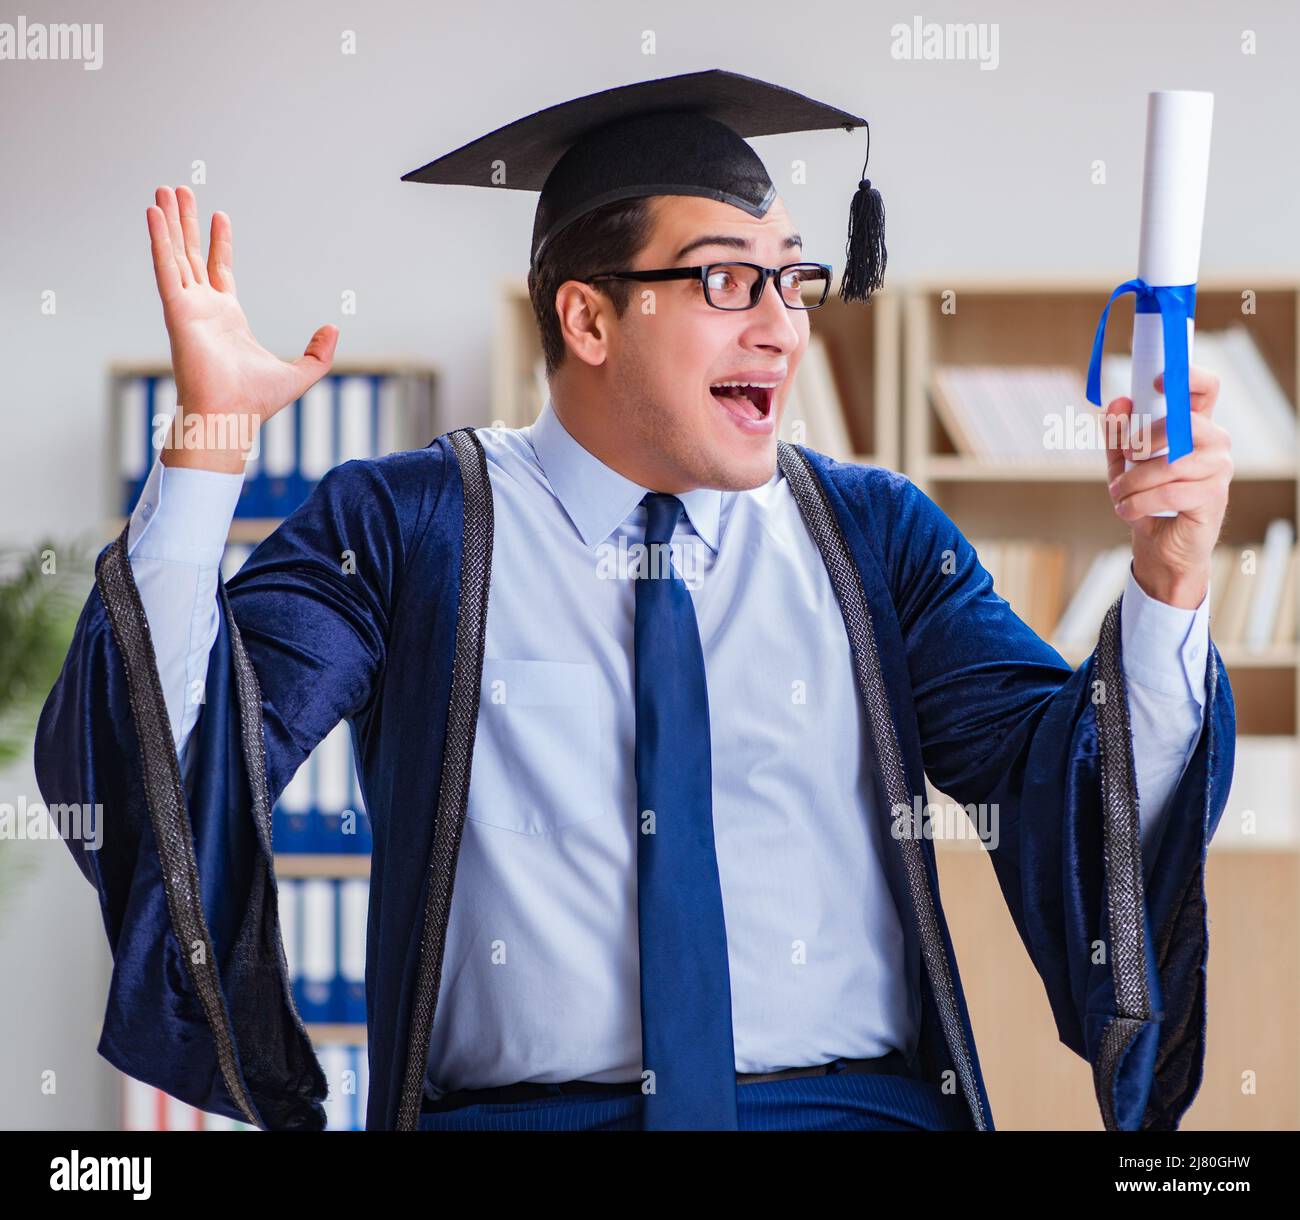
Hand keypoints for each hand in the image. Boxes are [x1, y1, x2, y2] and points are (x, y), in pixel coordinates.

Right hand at [147, 185, 337, 471]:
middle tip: (180, 190)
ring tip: (164, 190)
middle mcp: (203, 309)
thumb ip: (319, 352)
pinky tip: (153, 214)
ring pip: (174, 254)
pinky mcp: (176, 311)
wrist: (231, 418)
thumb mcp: (301, 373)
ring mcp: (187, 307)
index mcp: (228, 318)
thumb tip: (334, 327)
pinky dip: (158, 240)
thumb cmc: (257, 403)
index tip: (219, 215)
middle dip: (186, 223)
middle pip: (192, 255)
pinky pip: (165, 268)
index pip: (220, 270)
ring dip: (168, 222)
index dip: (219, 243)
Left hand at [1104, 364, 1230, 608]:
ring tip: (1118, 494)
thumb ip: (1118, 434)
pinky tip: (1128, 510)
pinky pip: (1170, 492)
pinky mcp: (1213, 498)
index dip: (1187, 378)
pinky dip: (1140, 503)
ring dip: (1133, 481)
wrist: (1162, 549)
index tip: (1157, 382)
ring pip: (1171, 464)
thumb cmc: (1148, 500)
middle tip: (1124, 460)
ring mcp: (1219, 470)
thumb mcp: (1123, 465)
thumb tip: (1118, 402)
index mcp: (1195, 427)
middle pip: (1184, 423)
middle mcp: (1214, 443)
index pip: (1206, 389)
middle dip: (1144, 441)